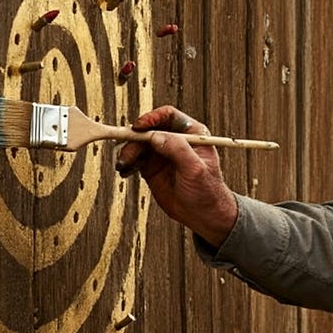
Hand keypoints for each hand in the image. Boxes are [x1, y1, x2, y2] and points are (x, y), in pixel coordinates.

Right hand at [115, 105, 238, 247]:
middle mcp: (175, 141)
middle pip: (148, 130)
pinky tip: (125, 171)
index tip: (138, 127)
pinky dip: (127, 164)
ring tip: (124, 165)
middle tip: (126, 150)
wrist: (203, 215)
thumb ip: (178, 149)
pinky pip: (135, 160)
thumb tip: (156, 136)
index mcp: (191, 134)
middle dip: (134, 138)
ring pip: (139, 144)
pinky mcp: (152, 168)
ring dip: (128, 152)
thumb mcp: (195, 169)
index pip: (168, 116)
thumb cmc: (207, 191)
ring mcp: (162, 154)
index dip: (152, 118)